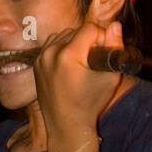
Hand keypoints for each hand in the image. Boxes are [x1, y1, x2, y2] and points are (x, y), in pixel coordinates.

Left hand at [32, 18, 125, 151]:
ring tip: (81, 64)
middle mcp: (51, 53)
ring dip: (75, 44)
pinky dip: (62, 50)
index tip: (104, 53)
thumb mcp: (109, 77)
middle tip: (93, 61)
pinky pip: (52, 46)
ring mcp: (41, 58)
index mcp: (68, 55)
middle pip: (76, 30)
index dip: (102, 37)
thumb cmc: (90, 104)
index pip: (90, 28)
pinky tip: (70, 66)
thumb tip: (115, 24)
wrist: (66, 126)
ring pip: (63, 35)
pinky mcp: (37, 64)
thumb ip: (114, 48)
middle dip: (88, 41)